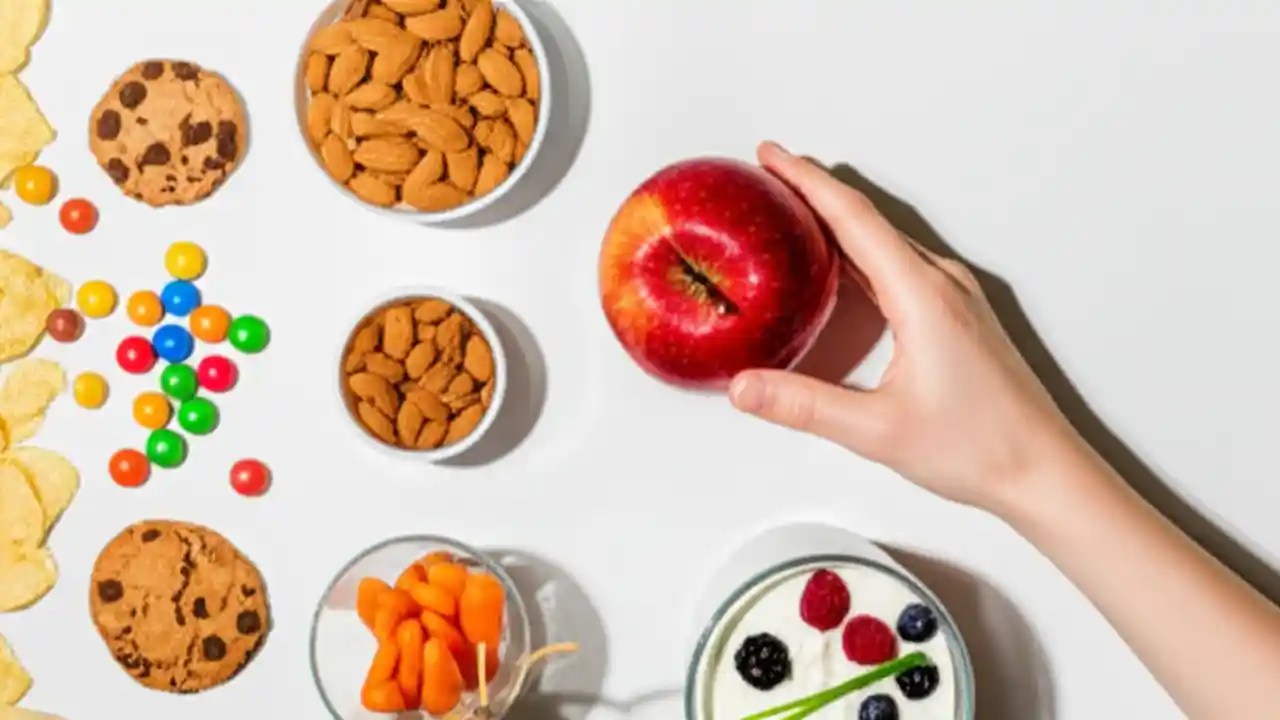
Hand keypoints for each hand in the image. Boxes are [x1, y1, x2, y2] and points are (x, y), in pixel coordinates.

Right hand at [729, 142, 1087, 513]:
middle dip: (814, 190)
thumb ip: (804, 405)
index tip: (771, 155)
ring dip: (837, 220)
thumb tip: (745, 386)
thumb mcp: (877, 430)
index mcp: (923, 295)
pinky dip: (860, 253)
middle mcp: (942, 285)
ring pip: (884, 241)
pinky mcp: (957, 317)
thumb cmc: (982, 447)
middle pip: (867, 219)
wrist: (1043, 471)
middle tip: (769, 173)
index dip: (806, 180)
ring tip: (794, 210)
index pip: (853, 218)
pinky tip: (843, 266)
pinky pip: (900, 266)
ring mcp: (954, 298)